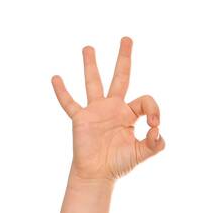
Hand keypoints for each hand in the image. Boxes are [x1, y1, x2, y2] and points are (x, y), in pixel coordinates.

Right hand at [51, 36, 164, 181]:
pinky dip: (62, 92)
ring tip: (88, 47)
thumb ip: (154, 144)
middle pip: (121, 77)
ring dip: (91, 65)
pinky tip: (56, 78)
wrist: (97, 174)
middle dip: (124, 58)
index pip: (145, 100)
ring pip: (94, 82)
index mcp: (130, 114)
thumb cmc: (119, 163)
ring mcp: (95, 111)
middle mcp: (113, 107)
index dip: (154, 110)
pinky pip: (70, 103)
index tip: (154, 125)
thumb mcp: (141, 153)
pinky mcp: (80, 119)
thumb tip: (157, 132)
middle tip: (127, 38)